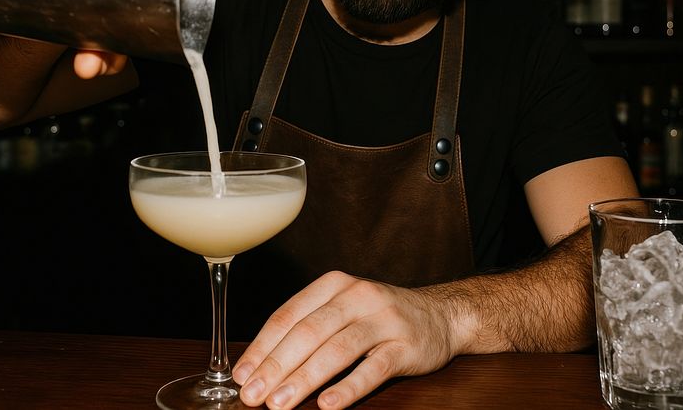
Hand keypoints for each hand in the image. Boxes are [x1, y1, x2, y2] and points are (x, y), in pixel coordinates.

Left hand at [231, 271, 460, 408]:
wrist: (441, 315)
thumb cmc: (379, 317)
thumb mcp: (343, 309)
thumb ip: (308, 329)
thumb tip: (261, 366)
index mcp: (334, 285)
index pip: (288, 315)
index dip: (262, 347)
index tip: (242, 375)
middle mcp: (357, 296)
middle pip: (308, 332)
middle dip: (276, 366)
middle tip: (253, 396)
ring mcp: (383, 320)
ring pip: (337, 350)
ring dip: (305, 379)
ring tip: (280, 404)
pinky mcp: (405, 345)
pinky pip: (373, 368)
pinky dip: (348, 387)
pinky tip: (328, 405)